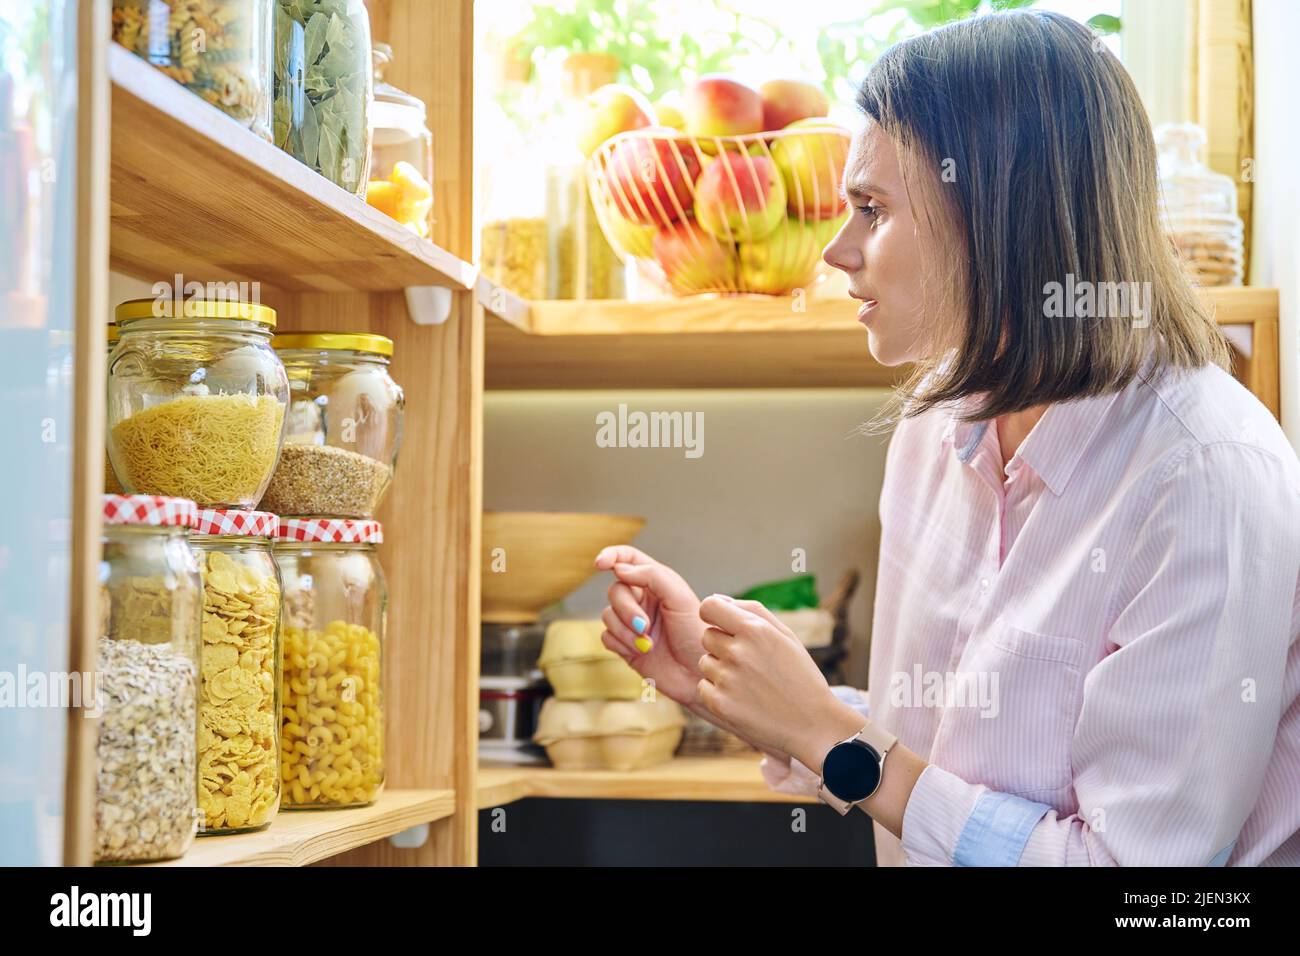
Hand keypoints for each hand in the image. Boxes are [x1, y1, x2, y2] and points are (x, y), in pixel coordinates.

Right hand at [595, 545, 707, 707]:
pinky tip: (641, 651)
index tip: (599, 564)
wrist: (698, 674)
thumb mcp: (679, 598)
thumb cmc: (696, 634)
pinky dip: (621, 643)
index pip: (628, 559)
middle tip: (645, 626)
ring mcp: (632, 623)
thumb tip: (618, 569)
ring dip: (625, 630)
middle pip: (615, 590)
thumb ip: (651, 576)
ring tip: (648, 644)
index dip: (611, 555)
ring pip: (607, 615)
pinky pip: (606, 636)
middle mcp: (643, 600)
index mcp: (657, 583)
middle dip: (626, 609)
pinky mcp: (625, 645)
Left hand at [696, 594, 863, 766]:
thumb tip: (717, 599)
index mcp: (755, 630)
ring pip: (705, 662)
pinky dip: (717, 692)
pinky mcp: (719, 704)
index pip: (709, 607)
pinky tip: (743, 699)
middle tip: (749, 662)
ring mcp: (727, 678)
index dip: (713, 615)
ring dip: (720, 669)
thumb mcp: (785, 635)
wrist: (813, 724)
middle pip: (707, 636)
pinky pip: (703, 687)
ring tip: (749, 683)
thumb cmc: (799, 675)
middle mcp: (737, 651)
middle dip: (722, 645)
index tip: (722, 625)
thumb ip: (751, 610)